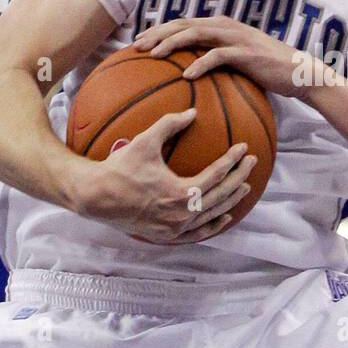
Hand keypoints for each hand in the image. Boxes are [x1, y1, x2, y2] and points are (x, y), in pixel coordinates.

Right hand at [69, 107, 256, 242]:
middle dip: (239, 178)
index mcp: (180, 194)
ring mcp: (175, 228)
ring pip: (212, 216)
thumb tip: (192, 112)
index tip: (243, 148)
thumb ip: (170, 124)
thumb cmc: (119, 168)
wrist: (96, 197)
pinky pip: (197, 233)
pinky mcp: (166, 235)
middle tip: (251, 162)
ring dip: (231, 201)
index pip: (216, 176)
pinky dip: (213, 226)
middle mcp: (181, 215)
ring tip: (244, 187)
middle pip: (220, 196)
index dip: (232, 161)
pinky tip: (224, 217)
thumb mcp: (144, 141)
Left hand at [133, 16, 336, 98]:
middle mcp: (227, 26)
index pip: (185, 23)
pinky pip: (218, 56)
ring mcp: (237, 38)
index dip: (160, 29)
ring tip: (153, 55)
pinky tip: (186, 76)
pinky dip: (200, 64)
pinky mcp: (247, 53)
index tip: (140, 40)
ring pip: (196, 34)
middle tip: (137, 45)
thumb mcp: (240, 62)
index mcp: (223, 27)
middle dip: (158, 32)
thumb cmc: (270, 70)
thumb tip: (195, 74)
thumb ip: (219, 60)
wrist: (301, 73)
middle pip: (184, 23)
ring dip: (172, 43)